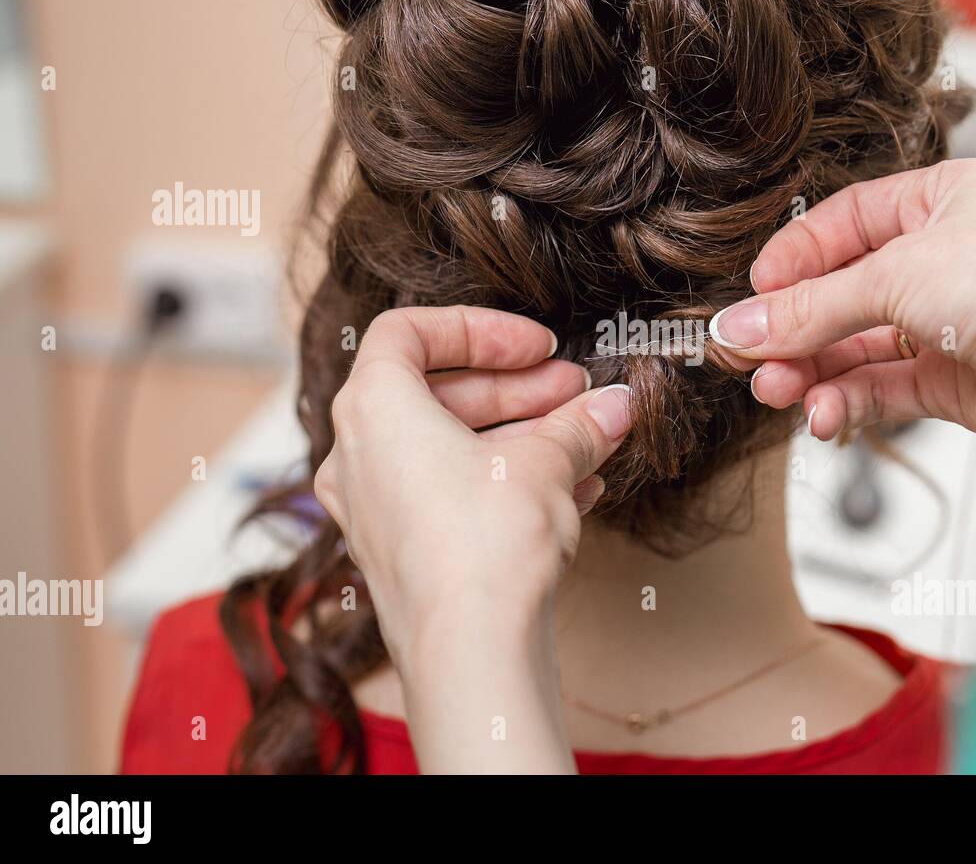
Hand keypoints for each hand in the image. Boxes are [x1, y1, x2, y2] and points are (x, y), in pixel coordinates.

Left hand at [312, 306, 631, 771]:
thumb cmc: (485, 545)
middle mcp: (357, 455)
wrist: (470, 651)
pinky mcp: (400, 553)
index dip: (479, 329)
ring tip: (586, 437)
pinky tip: (575, 487)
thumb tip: (613, 406)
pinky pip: (450, 494)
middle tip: (574, 391)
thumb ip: (579, 424)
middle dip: (516, 389)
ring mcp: (373, 508)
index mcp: (372, 408)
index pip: (409, 333)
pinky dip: (505, 480)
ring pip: (447, 447)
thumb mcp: (546, 463)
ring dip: (519, 434)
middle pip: (436, 392)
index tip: (537, 345)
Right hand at [710, 159, 975, 444]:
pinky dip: (846, 402)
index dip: (793, 261)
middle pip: (842, 293)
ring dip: (811, 371)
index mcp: (941, 204)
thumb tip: (739, 327)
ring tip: (775, 391)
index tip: (752, 297)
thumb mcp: (900, 276)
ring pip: (856, 347)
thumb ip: (814, 308)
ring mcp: (947, 323)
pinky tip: (822, 413)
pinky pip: (881, 389)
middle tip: (746, 356)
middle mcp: (944, 260)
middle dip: (793, 329)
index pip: (844, 226)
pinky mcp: (953, 383)